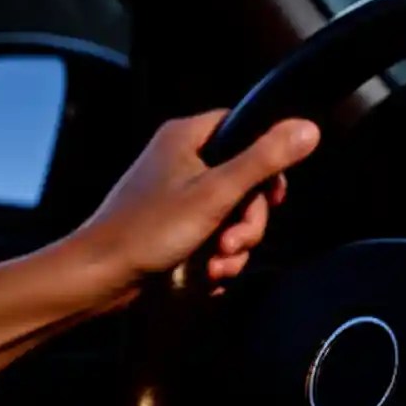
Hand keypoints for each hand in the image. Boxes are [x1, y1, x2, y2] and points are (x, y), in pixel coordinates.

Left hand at [71, 110, 319, 295]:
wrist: (98, 276)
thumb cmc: (146, 232)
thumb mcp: (216, 194)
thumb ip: (264, 160)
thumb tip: (307, 129)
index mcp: (188, 137)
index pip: (247, 130)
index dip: (267, 164)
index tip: (270, 196)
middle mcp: (182, 160)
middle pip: (246, 181)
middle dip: (249, 221)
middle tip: (233, 242)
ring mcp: (178, 194)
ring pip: (234, 214)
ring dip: (235, 246)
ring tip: (215, 264)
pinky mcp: (175, 226)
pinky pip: (215, 236)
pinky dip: (218, 257)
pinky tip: (207, 273)